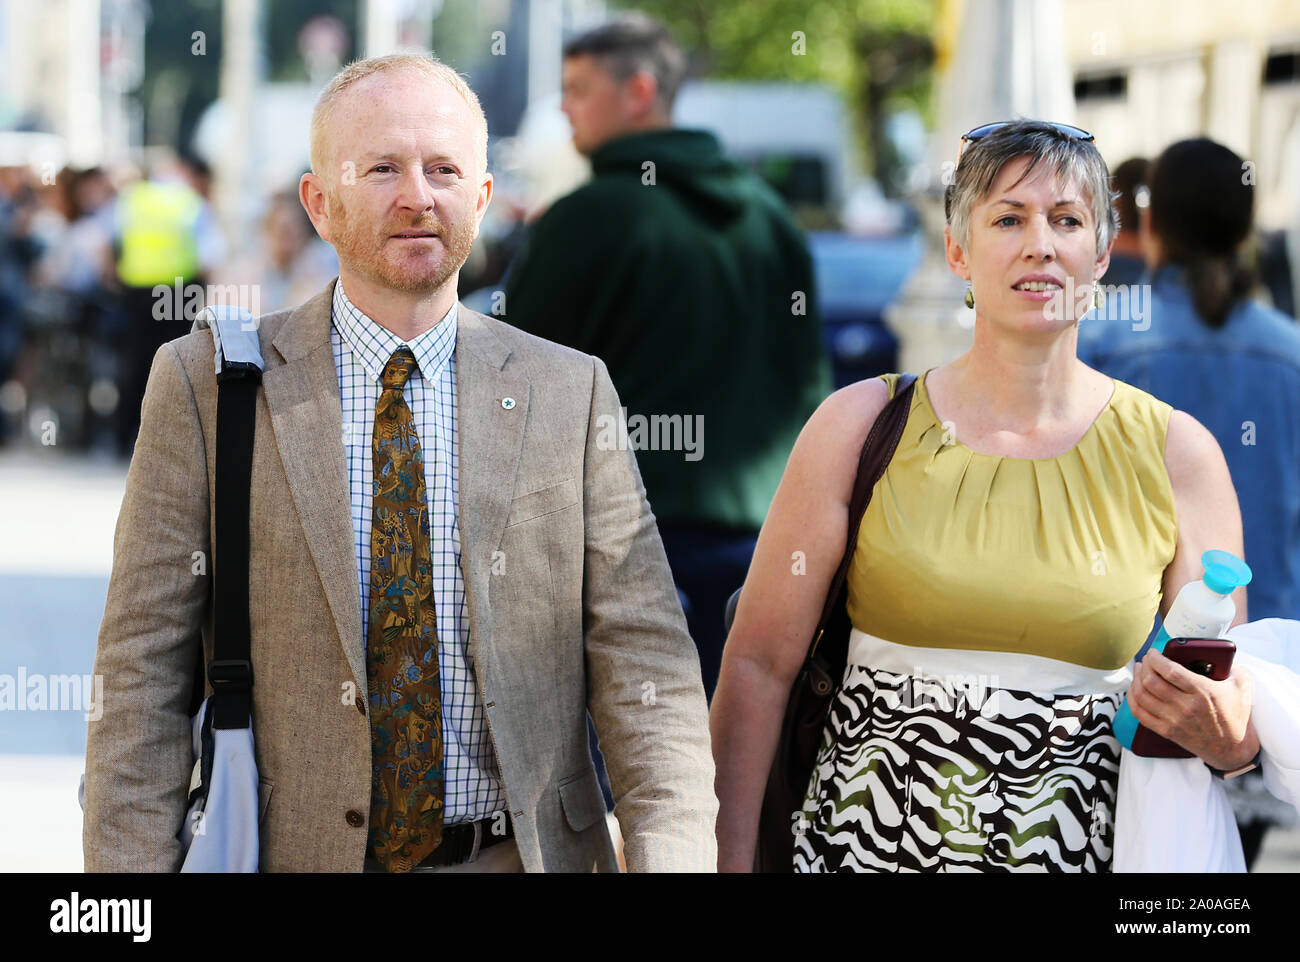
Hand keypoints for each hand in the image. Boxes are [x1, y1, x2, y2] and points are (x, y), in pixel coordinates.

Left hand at [1127, 649, 1258, 770]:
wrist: (1233, 749)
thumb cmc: (1236, 715)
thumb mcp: (1242, 686)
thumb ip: (1231, 666)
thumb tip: (1216, 651)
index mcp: (1203, 692)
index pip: (1170, 670)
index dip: (1156, 658)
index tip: (1153, 652)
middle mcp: (1186, 706)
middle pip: (1151, 681)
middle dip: (1144, 666)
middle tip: (1146, 660)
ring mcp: (1174, 720)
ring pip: (1142, 695)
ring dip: (1135, 679)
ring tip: (1138, 670)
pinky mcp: (1167, 731)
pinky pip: (1140, 713)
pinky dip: (1132, 699)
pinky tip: (1134, 689)